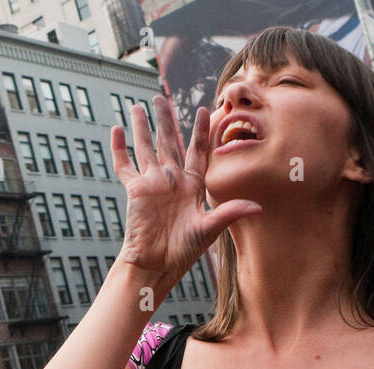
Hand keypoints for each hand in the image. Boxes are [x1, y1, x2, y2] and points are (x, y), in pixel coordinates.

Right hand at [111, 95, 260, 288]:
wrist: (156, 265)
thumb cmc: (183, 251)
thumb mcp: (209, 229)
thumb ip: (230, 213)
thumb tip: (257, 207)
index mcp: (192, 185)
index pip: (197, 151)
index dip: (200, 131)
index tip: (205, 110)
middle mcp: (172, 180)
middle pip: (168, 142)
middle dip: (165, 120)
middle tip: (161, 97)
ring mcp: (152, 183)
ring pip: (145, 148)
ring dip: (141, 127)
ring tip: (137, 106)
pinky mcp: (135, 190)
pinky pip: (125, 166)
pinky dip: (119, 149)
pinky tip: (115, 130)